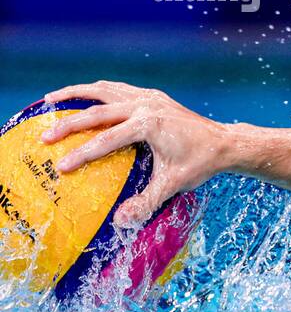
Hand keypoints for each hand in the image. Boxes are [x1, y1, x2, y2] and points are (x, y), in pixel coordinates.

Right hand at [40, 81, 229, 226]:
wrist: (225, 143)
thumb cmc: (200, 164)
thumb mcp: (173, 184)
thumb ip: (146, 202)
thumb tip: (121, 222)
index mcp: (149, 124)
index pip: (106, 140)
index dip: (82, 154)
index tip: (61, 167)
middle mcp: (146, 105)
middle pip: (97, 111)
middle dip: (68, 124)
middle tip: (44, 137)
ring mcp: (149, 97)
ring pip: (104, 91)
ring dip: (76, 94)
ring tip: (51, 100)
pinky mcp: (153, 96)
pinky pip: (118, 89)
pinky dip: (97, 91)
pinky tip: (84, 96)